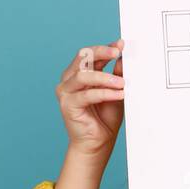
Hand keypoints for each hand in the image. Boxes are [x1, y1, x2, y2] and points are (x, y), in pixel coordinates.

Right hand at [53, 40, 124, 188]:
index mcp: (79, 72)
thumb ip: (117, 74)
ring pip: (84, 75)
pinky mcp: (68, 105)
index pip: (90, 54)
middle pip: (83, 57)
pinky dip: (104, 93)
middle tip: (118, 52)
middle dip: (101, 53)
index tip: (121, 45)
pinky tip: (118, 94)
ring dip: (105, 77)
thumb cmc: (105, 117)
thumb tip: (124, 57)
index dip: (106, 48)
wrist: (98, 143)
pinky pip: (87, 95)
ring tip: (122, 82)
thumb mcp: (116, 91)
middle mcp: (69, 79)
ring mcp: (66, 91)